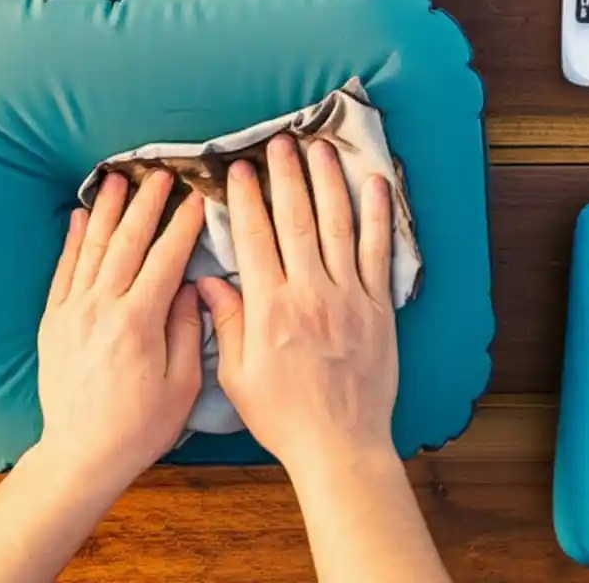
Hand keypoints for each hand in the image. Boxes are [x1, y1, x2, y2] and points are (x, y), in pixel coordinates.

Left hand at [35, 171, 204, 487]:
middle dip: (147, 203)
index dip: (184, 224)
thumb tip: (192, 288)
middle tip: (160, 172)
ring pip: (93, 248)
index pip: (167, 258)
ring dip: (109, 211)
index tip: (198, 196)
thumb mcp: (182, 385)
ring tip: (119, 178)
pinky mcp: (53, 322)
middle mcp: (103, 309)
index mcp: (139, 322)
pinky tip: (81, 216)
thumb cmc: (140, 426)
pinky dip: (72, 241)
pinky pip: (63, 271)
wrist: (82, 453)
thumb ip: (188, 331)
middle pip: (128, 242)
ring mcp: (73, 312)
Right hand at [198, 135, 398, 473]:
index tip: (242, 169)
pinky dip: (379, 216)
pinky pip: (379, 252)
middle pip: (297, 220)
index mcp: (270, 307)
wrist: (340, 446)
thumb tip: (208, 280)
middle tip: (281, 142)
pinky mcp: (378, 308)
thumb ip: (226, 322)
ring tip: (320, 148)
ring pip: (338, 225)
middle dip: (287, 175)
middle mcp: (310, 293)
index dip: (248, 198)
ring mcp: (349, 297)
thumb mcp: (239, 375)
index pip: (255, 237)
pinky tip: (375, 185)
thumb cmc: (284, 416)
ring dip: (328, 182)